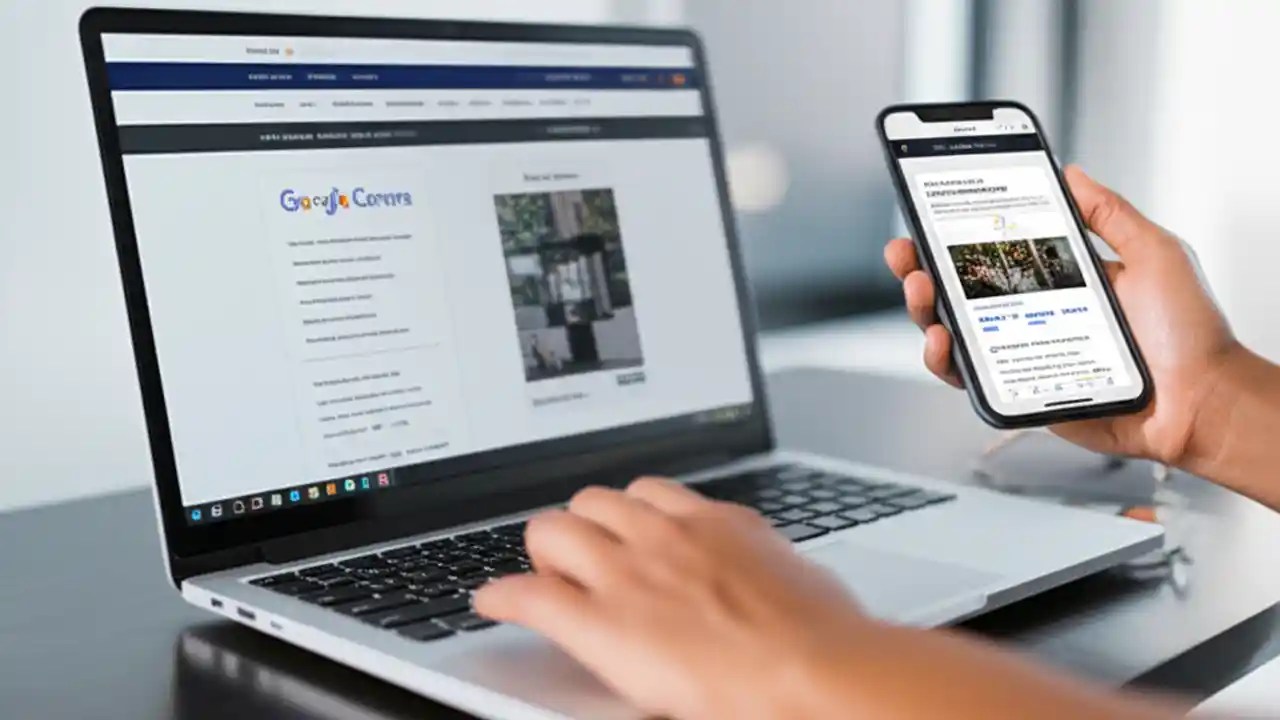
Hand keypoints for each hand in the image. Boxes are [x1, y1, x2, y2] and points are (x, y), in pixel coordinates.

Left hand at [474, 478, 873, 719]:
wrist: (811, 670)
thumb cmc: (823, 633)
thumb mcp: (795, 572)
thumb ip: (760, 558)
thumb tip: (765, 567)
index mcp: (711, 522)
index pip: (648, 492)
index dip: (627, 512)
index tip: (621, 524)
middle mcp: (661, 536)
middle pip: (593, 500)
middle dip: (583, 524)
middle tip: (582, 554)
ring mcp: (626, 575)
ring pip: (554, 530)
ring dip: (547, 550)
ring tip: (547, 573)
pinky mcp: (598, 622)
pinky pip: (529, 595)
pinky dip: (502, 596)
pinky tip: (490, 601)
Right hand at [884, 166, 1240, 466]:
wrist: (1201, 401)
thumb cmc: (1189, 335)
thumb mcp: (1155, 253)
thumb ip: (1110, 214)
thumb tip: (1072, 174)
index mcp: (1060, 278)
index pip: (994, 251)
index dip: (955, 233)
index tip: (929, 213)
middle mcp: (1032, 314)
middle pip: (959, 289)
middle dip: (920, 266)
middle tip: (906, 251)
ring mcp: (1021, 352)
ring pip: (952, 330)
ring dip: (924, 308)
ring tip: (921, 290)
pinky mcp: (1018, 389)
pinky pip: (968, 376)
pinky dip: (944, 358)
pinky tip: (941, 338)